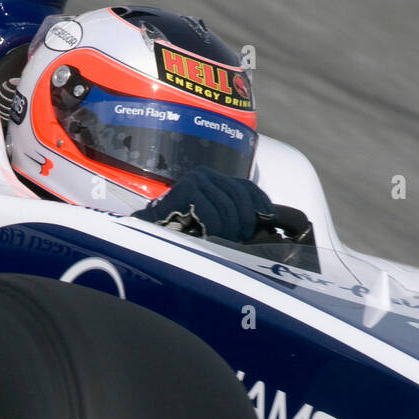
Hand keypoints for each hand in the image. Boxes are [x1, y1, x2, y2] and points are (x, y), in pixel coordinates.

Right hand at [134, 168, 274, 242]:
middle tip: (242, 241)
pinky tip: (208, 238)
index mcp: (214, 178)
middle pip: (240, 196)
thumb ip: (234, 217)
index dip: (262, 205)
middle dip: (246, 222)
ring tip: (224, 243)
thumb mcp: (213, 221)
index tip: (268, 224)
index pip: (248, 187)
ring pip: (227, 207)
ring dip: (230, 230)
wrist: (148, 234)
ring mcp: (194, 179)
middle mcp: (205, 174)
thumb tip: (271, 226)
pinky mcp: (185, 189)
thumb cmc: (182, 233)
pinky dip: (214, 230)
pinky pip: (211, 213)